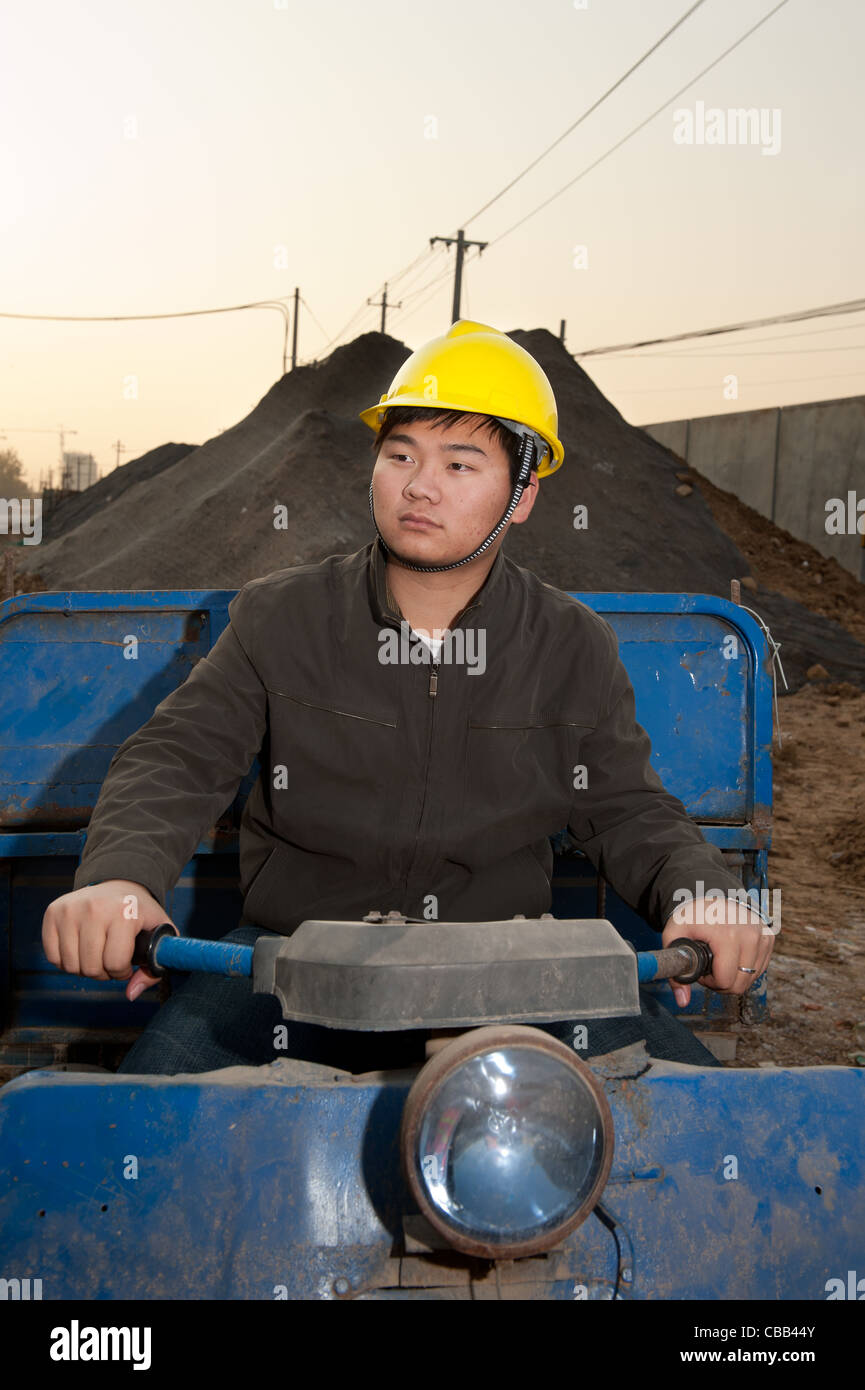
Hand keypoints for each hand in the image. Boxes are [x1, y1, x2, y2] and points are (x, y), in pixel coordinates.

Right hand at [42, 880, 173, 1000]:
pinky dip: (66, 961)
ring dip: (84, 968)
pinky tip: (80, 949)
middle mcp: (94, 908)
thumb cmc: (139, 912)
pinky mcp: (53, 912)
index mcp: (123, 912)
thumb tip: (131, 994)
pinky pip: (52, 957)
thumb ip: (154, 966)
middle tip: (110, 960)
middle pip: (91, 968)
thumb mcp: (159, 933)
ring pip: (70, 966)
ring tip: (97, 955)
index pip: (115, 963)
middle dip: (103, 972)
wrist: (119, 883)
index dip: (122, 972)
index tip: (126, 964)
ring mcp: (70, 909)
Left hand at [661, 895, 775, 1006]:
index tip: (701, 970)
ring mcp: (762, 936)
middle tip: (709, 968)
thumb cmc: (691, 914)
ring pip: (752, 979)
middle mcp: (750, 935)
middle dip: (722, 982)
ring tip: (720, 959)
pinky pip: (760, 968)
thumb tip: (682, 1001)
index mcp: (727, 935)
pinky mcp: (769, 938)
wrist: (711, 890)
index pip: (726, 981)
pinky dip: (746, 968)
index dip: (710, 982)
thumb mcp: (674, 936)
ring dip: (735, 976)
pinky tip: (732, 955)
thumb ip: (675, 971)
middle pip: (740, 984)